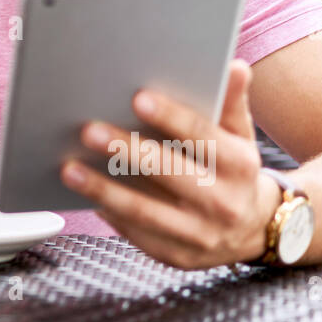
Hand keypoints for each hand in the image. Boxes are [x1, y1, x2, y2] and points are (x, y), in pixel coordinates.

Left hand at [60, 59, 281, 269]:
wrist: (252, 228)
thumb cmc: (233, 168)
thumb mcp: (239, 134)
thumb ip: (230, 102)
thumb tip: (234, 66)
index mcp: (239, 165)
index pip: (202, 137)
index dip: (171, 117)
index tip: (137, 97)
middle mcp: (223, 203)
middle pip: (169, 173)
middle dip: (126, 150)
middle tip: (88, 130)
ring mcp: (199, 234)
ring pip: (145, 211)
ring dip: (104, 189)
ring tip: (69, 168)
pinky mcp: (176, 255)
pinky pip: (136, 232)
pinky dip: (108, 212)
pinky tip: (84, 191)